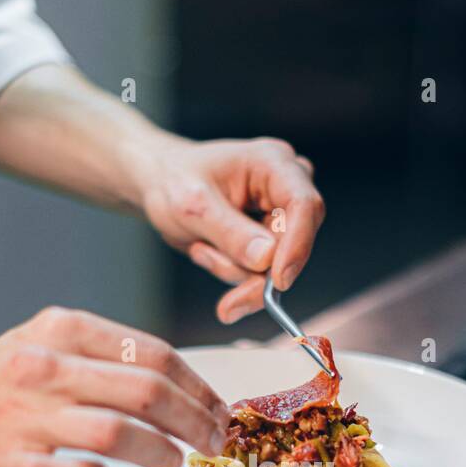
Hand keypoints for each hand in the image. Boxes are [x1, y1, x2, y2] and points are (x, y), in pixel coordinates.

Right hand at [0, 308, 229, 466]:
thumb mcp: (50, 344)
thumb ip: (108, 356)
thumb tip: (185, 386)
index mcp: (64, 331)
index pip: (152, 354)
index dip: (198, 386)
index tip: (218, 409)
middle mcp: (45, 368)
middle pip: (145, 391)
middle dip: (194, 421)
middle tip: (213, 442)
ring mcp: (25, 417)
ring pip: (115, 432)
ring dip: (159, 451)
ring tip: (176, 461)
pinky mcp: (8, 461)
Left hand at [136, 133, 325, 322]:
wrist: (160, 184)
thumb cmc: (174, 179)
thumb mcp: (192, 204)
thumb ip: (230, 232)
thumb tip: (266, 259)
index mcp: (273, 163)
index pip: (304, 205)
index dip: (298, 245)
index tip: (280, 281)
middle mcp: (284, 187)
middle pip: (295, 243)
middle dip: (259, 275)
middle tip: (229, 303)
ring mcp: (279, 215)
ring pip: (276, 266)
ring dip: (235, 270)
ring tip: (201, 248)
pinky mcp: (270, 238)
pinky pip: (262, 273)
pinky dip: (232, 272)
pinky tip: (208, 251)